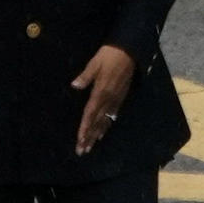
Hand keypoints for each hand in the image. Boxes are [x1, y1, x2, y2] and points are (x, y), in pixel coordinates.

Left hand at [73, 42, 137, 157]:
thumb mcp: (94, 63)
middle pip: (97, 122)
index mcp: (100, 91)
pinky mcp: (120, 98)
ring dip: (97, 135)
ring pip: (105, 121)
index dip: (85, 128)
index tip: (80, 140)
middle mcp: (108, 99)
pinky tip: (102, 133)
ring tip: (90, 147)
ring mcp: (115, 100)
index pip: (90, 114)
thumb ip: (85, 76)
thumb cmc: (109, 55)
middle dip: (89, 137)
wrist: (129, 51)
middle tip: (82, 151)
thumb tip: (74, 86)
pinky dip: (106, 126)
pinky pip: (112, 116)